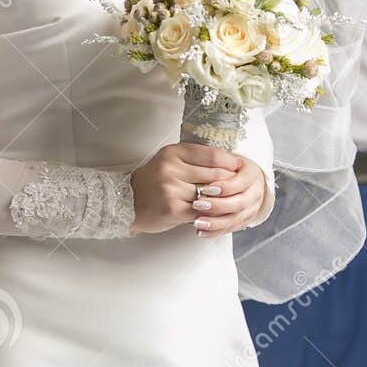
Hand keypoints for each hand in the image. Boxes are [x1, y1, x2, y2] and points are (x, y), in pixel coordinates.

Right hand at [130, 143, 263, 235]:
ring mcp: (171, 189)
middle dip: (229, 182)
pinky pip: (201, 210)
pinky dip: (210, 213)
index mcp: (173, 153)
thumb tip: (227, 165)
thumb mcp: (169, 161)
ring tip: (230, 201)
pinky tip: (216, 213)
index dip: (229, 162)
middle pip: (214, 175)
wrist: (126, 201)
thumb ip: (193, 161)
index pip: (211, 155)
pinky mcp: (172, 208)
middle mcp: (171, 168)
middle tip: (240, 186)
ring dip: (221, 199)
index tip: (239, 167)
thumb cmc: (151, 182)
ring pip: (209, 194)